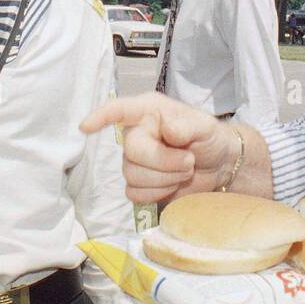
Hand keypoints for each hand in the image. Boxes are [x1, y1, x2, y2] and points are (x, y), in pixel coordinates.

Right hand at [80, 92, 235, 203]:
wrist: (219, 166)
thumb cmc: (209, 137)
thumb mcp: (205, 125)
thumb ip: (187, 125)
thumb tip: (166, 128)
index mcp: (149, 112)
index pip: (119, 110)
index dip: (101, 117)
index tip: (85, 126)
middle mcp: (137, 134)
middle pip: (132, 151)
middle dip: (164, 161)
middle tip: (189, 161)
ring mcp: (135, 160)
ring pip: (133, 175)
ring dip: (165, 178)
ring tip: (185, 170)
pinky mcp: (138, 184)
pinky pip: (135, 193)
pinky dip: (158, 193)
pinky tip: (173, 185)